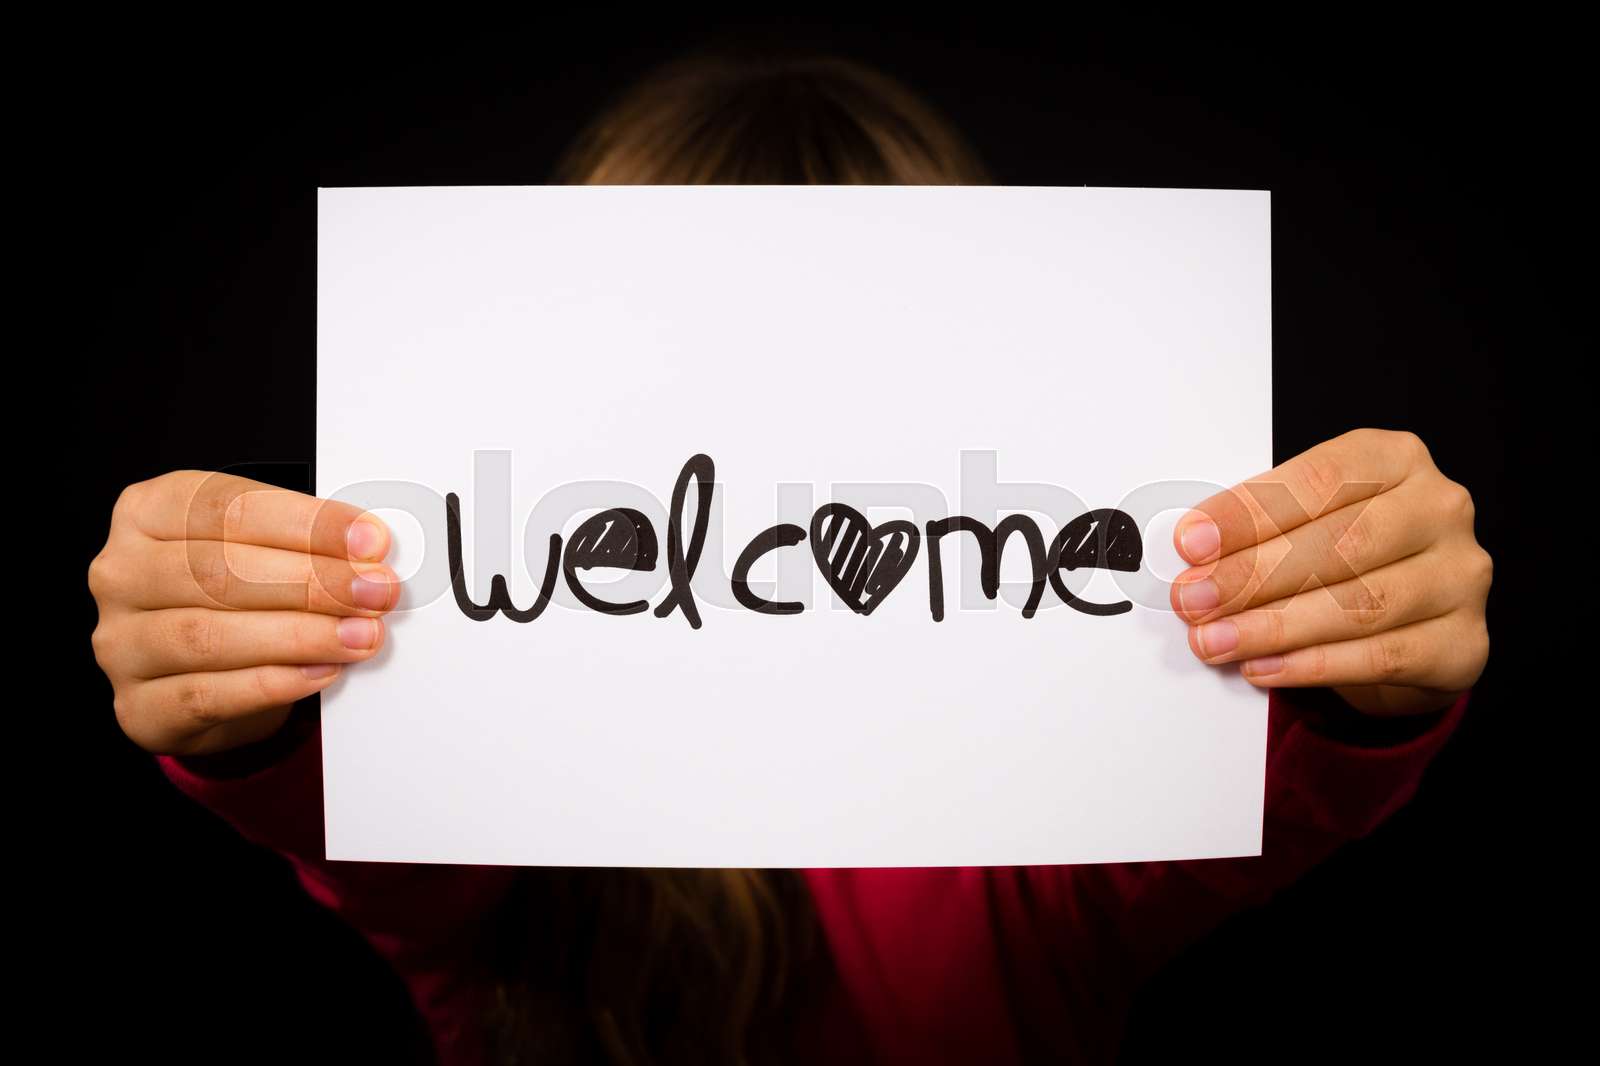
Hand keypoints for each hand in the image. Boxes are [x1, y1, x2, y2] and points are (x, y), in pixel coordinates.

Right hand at [88, 471, 398, 754]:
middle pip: (219, 571)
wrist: (203, 680)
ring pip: (208, 634)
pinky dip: (273, 683)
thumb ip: (305, 542)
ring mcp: (120, 643)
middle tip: (376, 591)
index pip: (228, 508)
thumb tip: (371, 548)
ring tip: (361, 635)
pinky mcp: (139, 707)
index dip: (307, 524)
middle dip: (313, 581)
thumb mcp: (264, 550)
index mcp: (148, 512)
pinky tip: (322, 671)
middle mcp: (121, 573)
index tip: (370, 540)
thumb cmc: (238, 597)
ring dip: (300, 635)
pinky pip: (207, 695)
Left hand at [1171, 428, 1490, 715]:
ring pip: (1359, 605)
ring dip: (1273, 628)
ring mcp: (1460, 576)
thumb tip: (1192, 551)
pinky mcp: (1464, 642)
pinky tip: (1263, 667)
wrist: (1412, 620)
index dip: (1249, 514)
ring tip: (1215, 640)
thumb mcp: (1306, 520)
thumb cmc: (1347, 554)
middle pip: (1339, 544)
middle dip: (1252, 576)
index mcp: (1395, 460)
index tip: (1192, 544)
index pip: (1317, 481)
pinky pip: (1380, 657)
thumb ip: (1260, 527)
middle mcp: (1439, 509)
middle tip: (1194, 600)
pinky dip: (1312, 665)